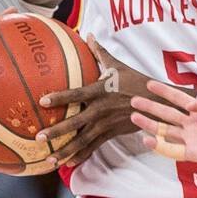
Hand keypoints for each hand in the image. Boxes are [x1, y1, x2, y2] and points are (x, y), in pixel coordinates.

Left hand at [37, 35, 155, 168]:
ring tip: (49, 160)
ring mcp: (106, 124)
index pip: (76, 95)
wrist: (158, 102)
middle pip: (75, 123)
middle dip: (57, 131)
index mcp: (100, 92)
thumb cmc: (136, 81)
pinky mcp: (112, 134)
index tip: (42, 102)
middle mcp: (101, 110)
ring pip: (83, 140)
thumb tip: (87, 34)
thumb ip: (99, 52)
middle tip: (38, 138)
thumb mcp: (118, 65)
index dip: (60, 97)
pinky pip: (94, 147)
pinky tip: (68, 163)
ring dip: (65, 151)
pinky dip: (81, 155)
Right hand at [129, 80, 196, 167]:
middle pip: (166, 114)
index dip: (163, 92)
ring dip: (149, 124)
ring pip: (165, 130)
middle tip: (134, 101)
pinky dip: (158, 145)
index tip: (149, 84)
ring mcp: (191, 138)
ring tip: (134, 117)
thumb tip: (189, 105)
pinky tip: (147, 139)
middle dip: (150, 107)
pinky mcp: (193, 152)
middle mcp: (192, 124)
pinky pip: (171, 149)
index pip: (177, 99)